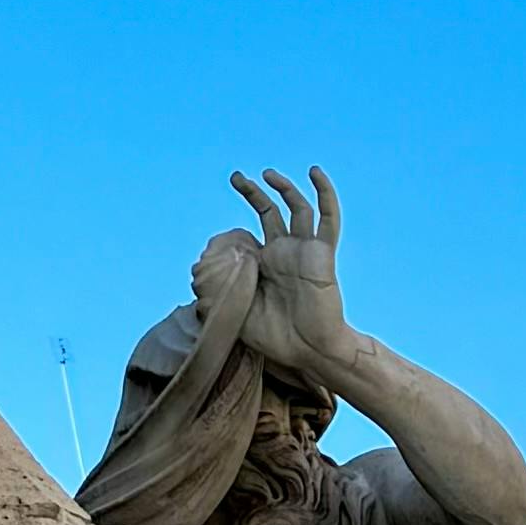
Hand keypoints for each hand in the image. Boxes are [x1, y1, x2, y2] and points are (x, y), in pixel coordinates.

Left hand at [224, 162, 345, 370]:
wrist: (310, 350)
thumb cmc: (275, 337)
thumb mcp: (234, 310)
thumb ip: (216, 287)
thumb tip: (197, 267)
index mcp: (265, 265)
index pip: (250, 234)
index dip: (232, 233)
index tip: (215, 242)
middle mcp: (285, 253)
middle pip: (271, 212)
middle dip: (254, 193)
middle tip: (236, 177)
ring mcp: (304, 250)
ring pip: (297, 209)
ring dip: (284, 188)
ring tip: (266, 173)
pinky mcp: (322, 254)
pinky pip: (328, 221)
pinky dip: (324, 194)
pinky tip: (315, 174)